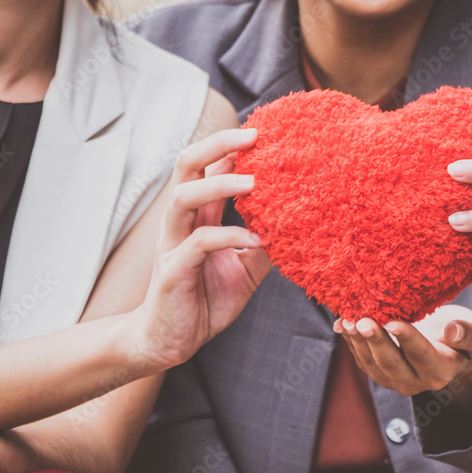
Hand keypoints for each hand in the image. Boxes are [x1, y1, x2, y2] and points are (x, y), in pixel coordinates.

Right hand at [135, 128, 272, 370]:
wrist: (170, 341)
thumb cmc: (205, 300)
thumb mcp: (246, 269)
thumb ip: (266, 244)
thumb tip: (301, 224)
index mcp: (197, 217)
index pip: (208, 167)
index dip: (231, 146)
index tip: (266, 131)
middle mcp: (180, 222)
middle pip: (186, 165)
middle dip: (217, 145)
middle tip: (253, 136)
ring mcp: (172, 244)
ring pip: (182, 197)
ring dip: (218, 184)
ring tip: (254, 183)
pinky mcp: (172, 270)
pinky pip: (198, 243)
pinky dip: (228, 237)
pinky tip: (255, 241)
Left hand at [335, 305, 471, 405]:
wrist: (447, 348)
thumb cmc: (463, 337)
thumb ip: (471, 334)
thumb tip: (453, 330)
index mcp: (441, 371)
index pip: (422, 356)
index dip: (408, 339)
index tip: (393, 321)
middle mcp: (415, 381)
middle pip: (392, 363)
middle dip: (375, 341)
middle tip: (362, 319)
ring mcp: (393, 379)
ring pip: (371, 364)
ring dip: (357, 341)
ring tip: (348, 319)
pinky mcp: (378, 372)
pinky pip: (361, 359)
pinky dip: (350, 342)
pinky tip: (342, 323)